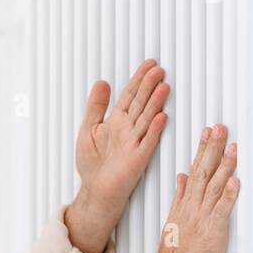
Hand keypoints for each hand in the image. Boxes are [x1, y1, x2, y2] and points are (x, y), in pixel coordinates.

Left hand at [75, 59, 169, 217]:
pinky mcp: (138, 158)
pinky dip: (154, 130)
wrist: (95, 188)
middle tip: (159, 70)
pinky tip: (161, 117)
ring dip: (155, 103)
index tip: (149, 64)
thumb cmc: (92, 162)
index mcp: (116, 120)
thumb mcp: (88, 129)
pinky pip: (148, 142)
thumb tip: (101, 82)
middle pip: (140, 103)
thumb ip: (95, 106)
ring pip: (147, 118)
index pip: (129, 95)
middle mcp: (128, 128)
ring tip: (164, 87)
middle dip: (149, 86)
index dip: (138, 79)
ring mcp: (135, 142)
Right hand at [130, 124, 240, 252]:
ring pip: (214, 184)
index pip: (194, 169)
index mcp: (185, 202)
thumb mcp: (174, 218)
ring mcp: (203, 216)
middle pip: (204, 170)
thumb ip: (180, 196)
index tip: (207, 132)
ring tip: (232, 146)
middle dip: (213, 147)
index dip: (202, 149)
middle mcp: (194, 205)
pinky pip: (223, 208)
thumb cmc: (175, 252)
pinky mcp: (214, 229)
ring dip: (224, 164)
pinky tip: (235, 180)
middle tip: (220, 128)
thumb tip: (182, 177)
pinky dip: (229, 194)